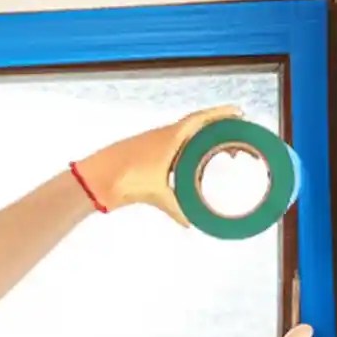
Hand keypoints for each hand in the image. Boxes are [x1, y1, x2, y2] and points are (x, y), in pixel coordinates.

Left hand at [74, 105, 242, 224]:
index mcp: (170, 137)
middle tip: (237, 136)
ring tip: (221, 147)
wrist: (97, 177)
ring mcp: (154, 142)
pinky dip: (188, 148)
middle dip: (218, 128)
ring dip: (203, 137)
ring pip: (185, 135)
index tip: (238, 113)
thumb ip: (176, 209)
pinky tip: (193, 160)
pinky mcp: (147, 153)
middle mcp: (163, 135)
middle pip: (197, 125)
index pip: (201, 119)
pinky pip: (174, 145)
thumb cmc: (125, 178)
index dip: (221, 114)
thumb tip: (190, 224)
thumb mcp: (156, 194)